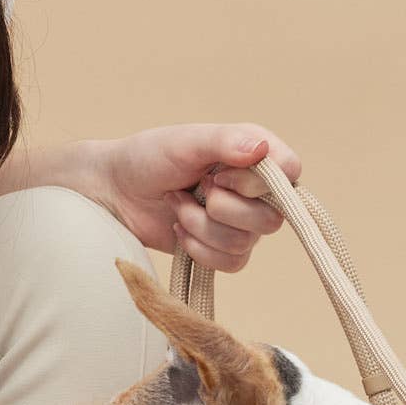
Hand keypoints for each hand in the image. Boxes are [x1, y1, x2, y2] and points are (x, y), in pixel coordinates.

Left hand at [86, 123, 302, 272]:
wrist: (116, 191)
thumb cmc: (150, 157)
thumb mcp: (187, 141)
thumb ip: (225, 141)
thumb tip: (261, 149)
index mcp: (256, 154)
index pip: (289, 171)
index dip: (257, 182)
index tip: (220, 174)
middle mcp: (256, 190)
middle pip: (271, 218)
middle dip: (222, 209)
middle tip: (197, 189)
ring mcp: (242, 223)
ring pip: (245, 243)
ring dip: (201, 226)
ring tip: (178, 204)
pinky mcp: (224, 250)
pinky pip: (231, 263)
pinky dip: (199, 248)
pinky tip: (179, 228)